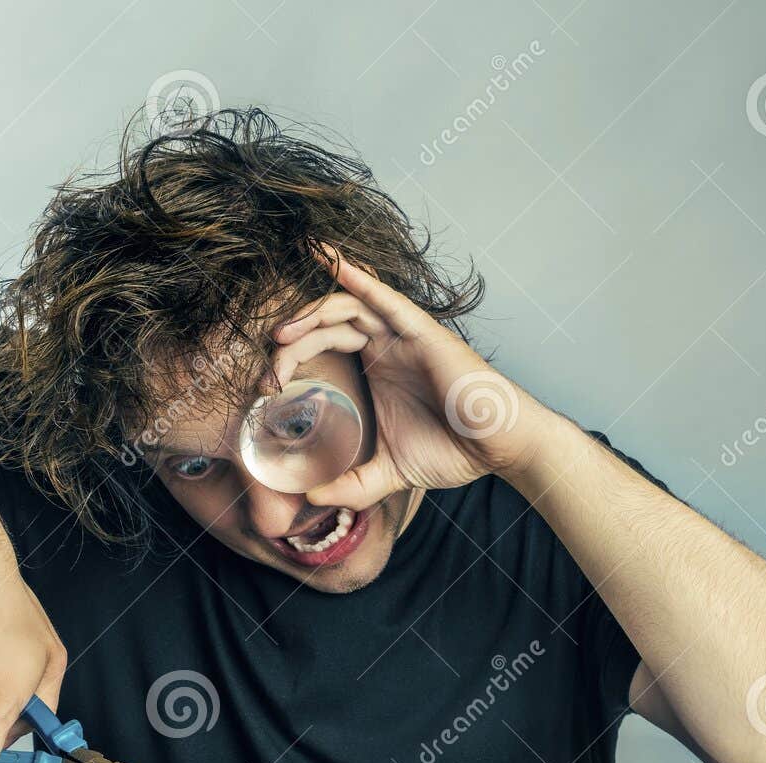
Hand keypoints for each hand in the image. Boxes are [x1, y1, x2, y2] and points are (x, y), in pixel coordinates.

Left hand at [270, 245, 549, 509]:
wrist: (498, 448)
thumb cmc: (453, 451)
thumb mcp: (387, 473)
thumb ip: (348, 485)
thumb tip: (309, 499)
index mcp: (376, 368)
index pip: (322, 345)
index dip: (290, 359)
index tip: (268, 386)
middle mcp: (386, 345)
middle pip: (325, 324)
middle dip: (291, 340)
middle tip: (269, 369)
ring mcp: (403, 335)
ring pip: (345, 306)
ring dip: (309, 314)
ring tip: (282, 337)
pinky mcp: (420, 332)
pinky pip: (384, 298)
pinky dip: (357, 278)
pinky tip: (332, 260)